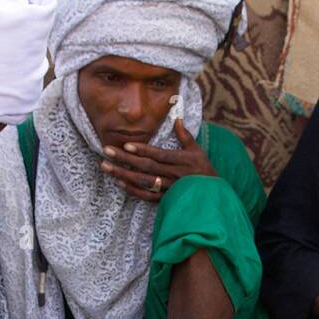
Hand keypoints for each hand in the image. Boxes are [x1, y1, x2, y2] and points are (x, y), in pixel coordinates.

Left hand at [100, 118, 217, 202]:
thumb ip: (185, 136)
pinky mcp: (165, 200)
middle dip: (124, 159)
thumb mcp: (198, 151)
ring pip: (143, 181)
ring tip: (106, 166)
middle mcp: (173, 175)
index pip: (158, 155)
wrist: (212, 196)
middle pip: (146, 167)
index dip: (142, 150)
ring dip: (123, 174)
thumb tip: (177, 118)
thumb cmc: (204, 170)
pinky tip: (119, 183)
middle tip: (106, 150)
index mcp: (181, 161)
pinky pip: (147, 196)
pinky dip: (133, 190)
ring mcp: (168, 189)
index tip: (126, 144)